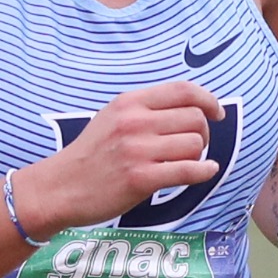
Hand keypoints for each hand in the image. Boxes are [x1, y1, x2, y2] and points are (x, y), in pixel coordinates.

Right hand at [20, 80, 223, 235]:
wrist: (61, 186)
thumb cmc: (91, 154)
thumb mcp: (112, 117)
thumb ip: (145, 109)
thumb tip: (189, 107)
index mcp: (130, 102)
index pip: (183, 90)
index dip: (208, 100)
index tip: (216, 113)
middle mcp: (135, 122)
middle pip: (195, 119)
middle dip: (204, 133)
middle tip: (194, 146)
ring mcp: (138, 150)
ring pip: (195, 144)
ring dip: (199, 155)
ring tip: (186, 162)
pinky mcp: (141, 178)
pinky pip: (189, 170)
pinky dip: (205, 171)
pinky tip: (207, 171)